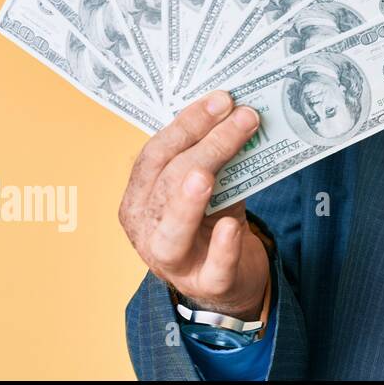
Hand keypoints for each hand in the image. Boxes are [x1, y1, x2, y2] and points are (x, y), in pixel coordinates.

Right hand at [118, 91, 268, 319]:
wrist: (228, 279)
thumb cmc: (213, 222)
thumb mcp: (213, 185)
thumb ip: (219, 158)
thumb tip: (242, 114)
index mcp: (141, 197)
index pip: (157, 155)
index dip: (188, 124)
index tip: (222, 99)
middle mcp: (147, 229)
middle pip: (169, 183)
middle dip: (206, 146)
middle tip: (242, 118)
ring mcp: (174, 261)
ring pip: (174, 231)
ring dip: (190, 200)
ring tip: (207, 175)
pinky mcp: (208, 284)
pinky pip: (213, 267)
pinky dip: (223, 247)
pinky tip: (232, 226)